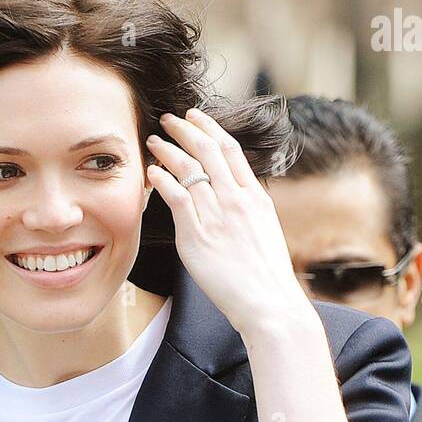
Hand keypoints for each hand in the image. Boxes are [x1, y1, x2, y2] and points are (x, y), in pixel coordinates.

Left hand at [145, 109, 310, 337]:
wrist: (269, 304)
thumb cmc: (266, 277)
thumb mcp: (265, 232)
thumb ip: (247, 211)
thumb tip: (233, 199)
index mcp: (255, 197)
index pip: (231, 150)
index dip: (210, 128)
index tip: (196, 117)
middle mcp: (236, 200)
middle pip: (208, 151)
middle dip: (185, 129)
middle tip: (169, 119)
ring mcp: (218, 216)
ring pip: (190, 169)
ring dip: (168, 150)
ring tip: (153, 141)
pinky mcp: (198, 236)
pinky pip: (177, 198)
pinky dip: (162, 180)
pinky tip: (152, 172)